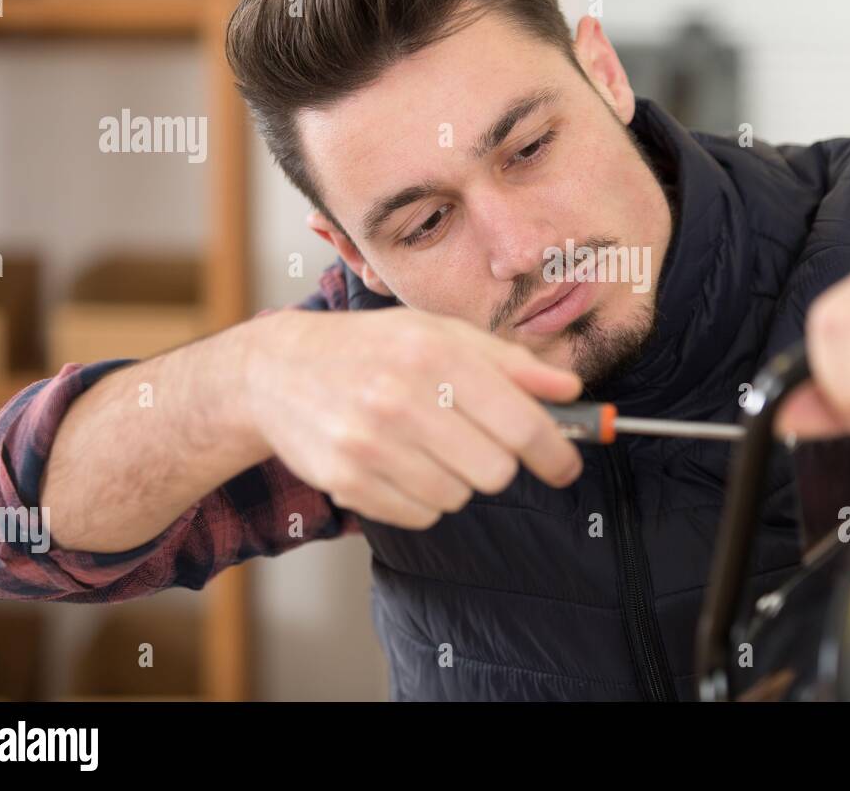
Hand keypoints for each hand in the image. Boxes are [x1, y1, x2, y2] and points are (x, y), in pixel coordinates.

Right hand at [243, 308, 583, 528]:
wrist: (280, 370)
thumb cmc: (374, 348)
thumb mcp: (442, 334)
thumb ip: (511, 364)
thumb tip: (570, 392)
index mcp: (435, 354)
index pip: (521, 424)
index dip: (556, 452)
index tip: (566, 465)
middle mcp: (401, 398)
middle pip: (495, 471)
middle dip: (497, 461)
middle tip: (476, 441)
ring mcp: (369, 444)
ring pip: (458, 497)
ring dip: (456, 478)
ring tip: (426, 444)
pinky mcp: (346, 481)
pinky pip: (420, 515)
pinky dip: (421, 497)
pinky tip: (398, 462)